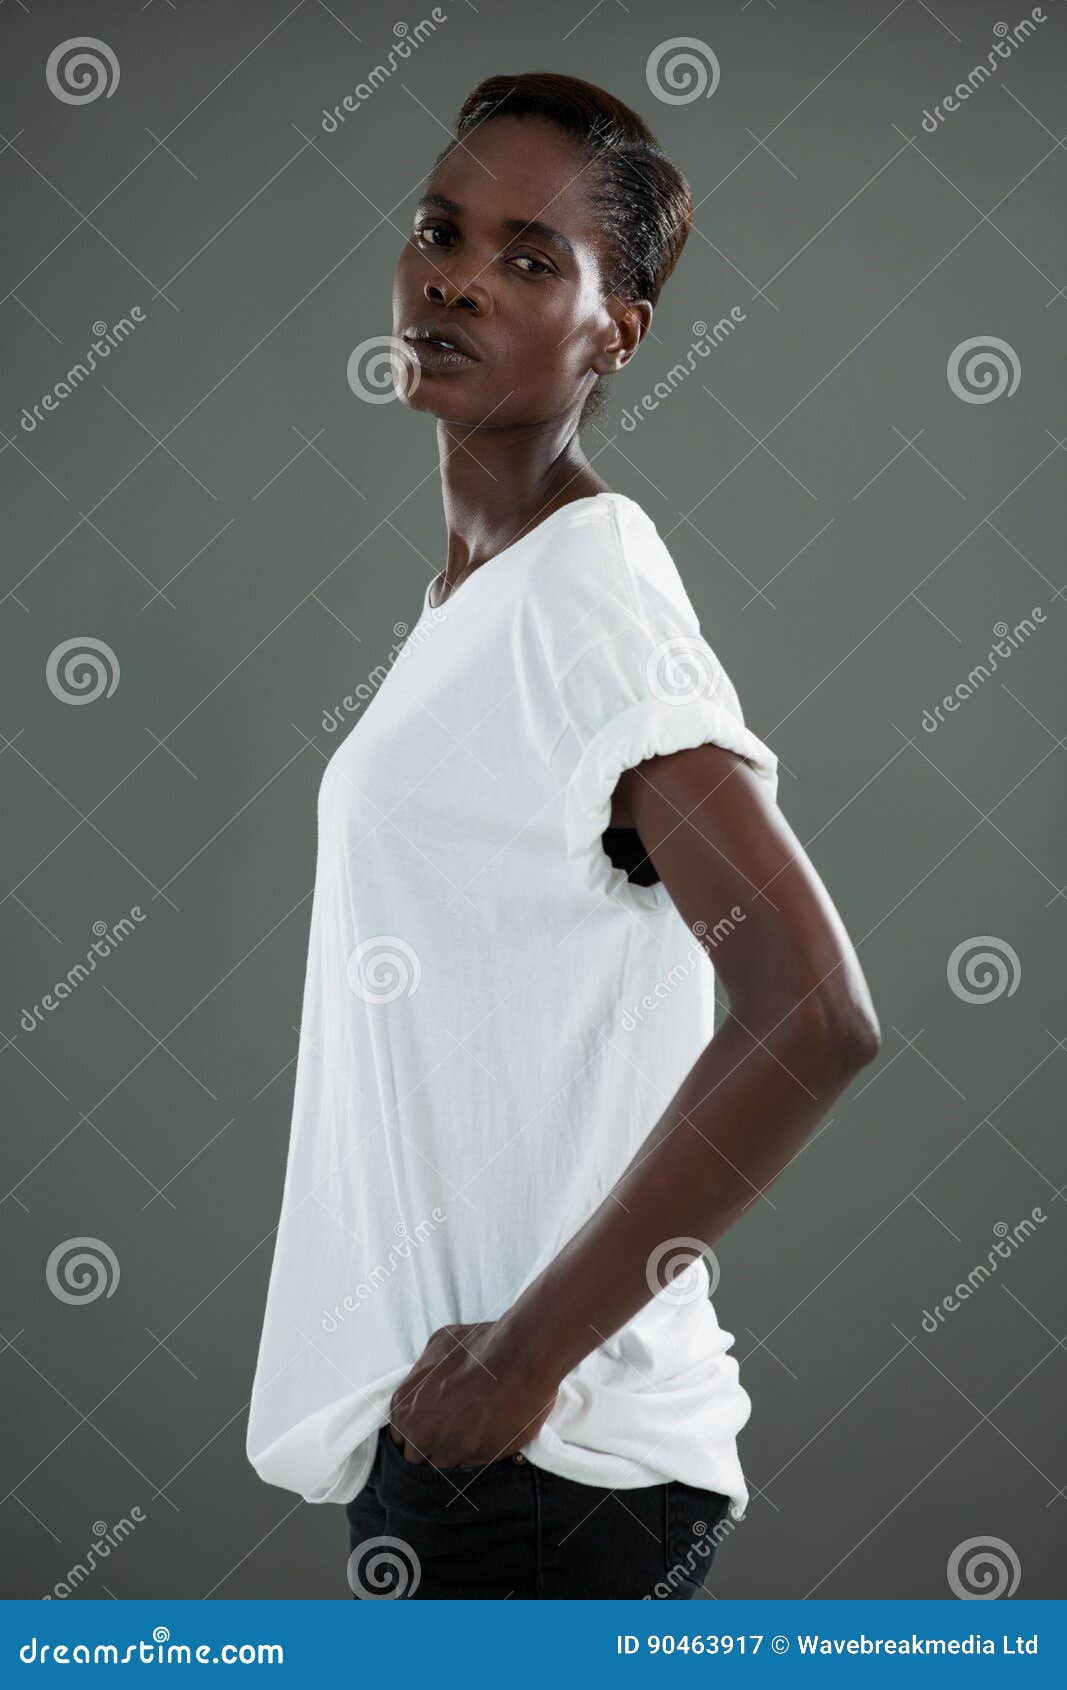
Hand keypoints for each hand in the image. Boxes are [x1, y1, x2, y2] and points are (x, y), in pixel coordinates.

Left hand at [388, 1321, 559, 1468]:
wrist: (522, 1356)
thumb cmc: (482, 1346)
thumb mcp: (438, 1346)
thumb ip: (422, 1374)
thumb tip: (424, 1385)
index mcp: (404, 1408)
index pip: (400, 1440)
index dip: (418, 1435)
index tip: (433, 1429)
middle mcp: (419, 1433)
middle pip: (418, 1459)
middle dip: (432, 1450)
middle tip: (454, 1432)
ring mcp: (447, 1451)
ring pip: (443, 1470)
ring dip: (455, 1456)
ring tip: (473, 1435)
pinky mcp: (476, 1461)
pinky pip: (469, 1470)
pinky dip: (476, 1459)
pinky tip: (487, 1438)